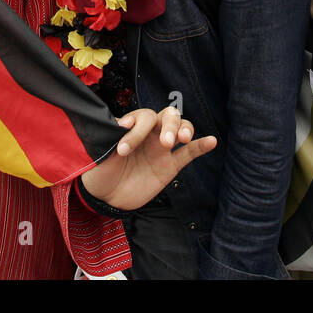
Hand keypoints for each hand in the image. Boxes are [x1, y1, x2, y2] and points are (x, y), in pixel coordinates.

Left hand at [80, 107, 215, 211]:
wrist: (105, 196)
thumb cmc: (100, 169)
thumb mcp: (100, 152)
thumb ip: (111, 137)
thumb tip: (120, 124)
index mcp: (133, 126)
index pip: (144, 116)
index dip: (137, 128)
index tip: (124, 147)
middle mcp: (150, 133)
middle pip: (168, 115)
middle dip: (170, 125)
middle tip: (165, 142)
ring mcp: (163, 149)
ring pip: (181, 128)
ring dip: (184, 130)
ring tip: (181, 140)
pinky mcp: (170, 166)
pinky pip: (189, 153)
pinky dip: (201, 146)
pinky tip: (211, 141)